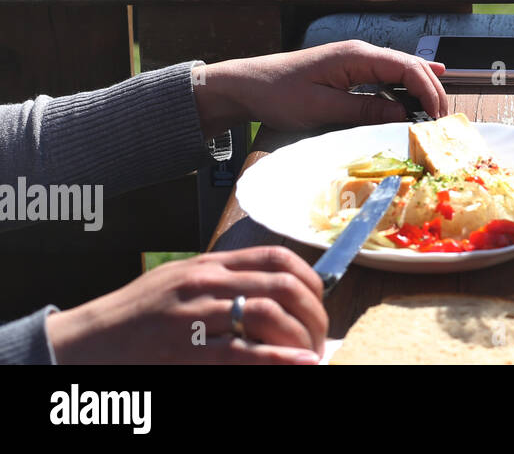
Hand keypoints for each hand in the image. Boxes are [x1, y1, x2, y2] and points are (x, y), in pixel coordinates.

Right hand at [46, 247, 327, 363]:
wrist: (84, 339)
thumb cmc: (134, 314)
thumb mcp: (180, 281)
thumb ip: (222, 279)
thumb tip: (271, 287)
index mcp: (208, 265)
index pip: (276, 257)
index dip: (310, 279)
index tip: (320, 301)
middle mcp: (206, 283)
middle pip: (282, 285)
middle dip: (313, 312)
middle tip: (321, 335)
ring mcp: (195, 315)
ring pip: (268, 313)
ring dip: (300, 336)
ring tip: (312, 353)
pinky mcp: (184, 349)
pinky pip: (241, 352)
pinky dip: (277, 358)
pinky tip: (299, 363)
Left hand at [194, 40, 449, 137]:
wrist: (247, 85)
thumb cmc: (279, 95)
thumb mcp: (322, 109)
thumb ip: (364, 111)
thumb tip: (403, 117)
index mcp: (357, 57)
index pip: (407, 68)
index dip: (428, 91)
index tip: (437, 118)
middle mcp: (361, 53)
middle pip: (411, 67)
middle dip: (432, 91)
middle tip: (443, 122)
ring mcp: (357, 60)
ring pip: (402, 70)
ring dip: (422, 89)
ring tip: (436, 114)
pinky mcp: (350, 70)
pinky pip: (388, 75)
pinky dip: (408, 83)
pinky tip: (426, 83)